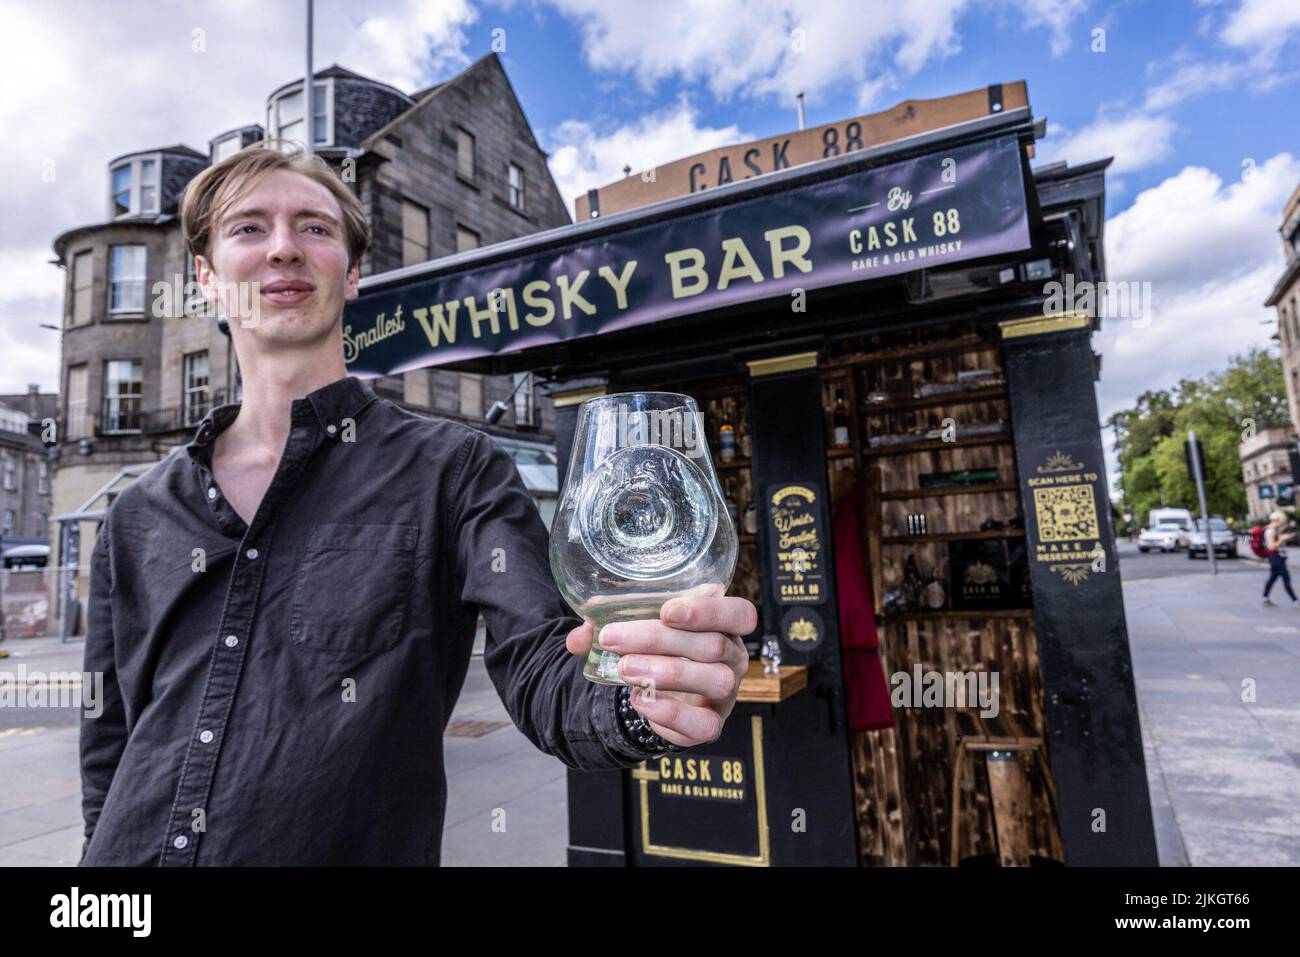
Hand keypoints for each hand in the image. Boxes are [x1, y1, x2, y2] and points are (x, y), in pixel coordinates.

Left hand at [565, 595, 757, 748]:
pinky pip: (704, 724)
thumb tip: (578, 638)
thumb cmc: (655, 650)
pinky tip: (640, 701)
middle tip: (612, 638)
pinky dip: (671, 713)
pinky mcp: (712, 723)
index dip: (708, 610)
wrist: (658, 694)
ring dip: (666, 672)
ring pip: (714, 680)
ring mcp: (726, 693)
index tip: (666, 611)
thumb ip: (609, 627)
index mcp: (723, 625)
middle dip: (658, 639)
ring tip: (624, 670)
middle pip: (713, 644)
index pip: (739, 613)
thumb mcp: (636, 629)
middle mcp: (732, 657)